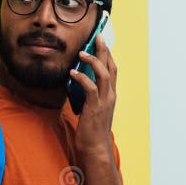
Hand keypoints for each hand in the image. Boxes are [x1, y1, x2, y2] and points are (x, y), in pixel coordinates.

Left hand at [69, 34, 117, 158]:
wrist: (95, 148)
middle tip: (97, 37)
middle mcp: (110, 96)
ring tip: (82, 53)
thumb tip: (77, 82)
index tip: (102, 42)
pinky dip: (82, 78)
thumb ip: (88, 95)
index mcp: (111, 95)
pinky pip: (91, 88)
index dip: (108, 54)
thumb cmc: (91, 130)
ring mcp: (104, 101)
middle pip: (111, 67)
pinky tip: (73, 73)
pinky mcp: (95, 107)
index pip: (113, 70)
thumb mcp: (91, 108)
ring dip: (93, 61)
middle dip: (104, 50)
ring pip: (103, 74)